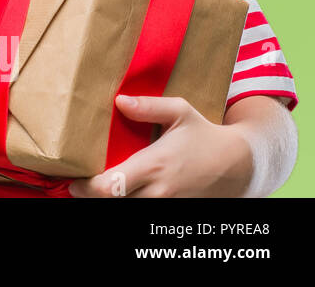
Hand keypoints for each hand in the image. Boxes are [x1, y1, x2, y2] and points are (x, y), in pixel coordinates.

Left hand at [68, 95, 253, 196]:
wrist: (240, 165)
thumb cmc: (204, 134)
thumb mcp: (180, 112)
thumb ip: (149, 106)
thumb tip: (119, 101)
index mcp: (154, 165)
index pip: (110, 187)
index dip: (87, 188)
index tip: (74, 180)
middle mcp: (159, 191)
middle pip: (113, 203)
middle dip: (93, 196)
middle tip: (81, 183)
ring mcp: (167, 206)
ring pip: (128, 210)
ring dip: (111, 200)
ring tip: (100, 186)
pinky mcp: (174, 213)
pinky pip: (144, 212)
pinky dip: (129, 203)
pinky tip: (122, 192)